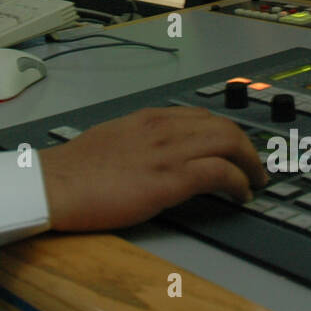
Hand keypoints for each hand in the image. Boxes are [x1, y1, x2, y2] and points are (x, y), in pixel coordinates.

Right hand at [38, 106, 267, 230]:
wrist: (55, 185)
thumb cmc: (74, 170)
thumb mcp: (112, 140)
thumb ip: (138, 141)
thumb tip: (153, 155)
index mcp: (148, 119)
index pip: (200, 116)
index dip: (224, 132)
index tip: (233, 148)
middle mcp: (162, 128)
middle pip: (223, 125)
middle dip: (246, 145)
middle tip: (254, 166)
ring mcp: (167, 152)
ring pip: (229, 142)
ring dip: (250, 163)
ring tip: (255, 181)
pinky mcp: (170, 179)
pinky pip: (220, 172)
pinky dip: (239, 182)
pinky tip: (242, 194)